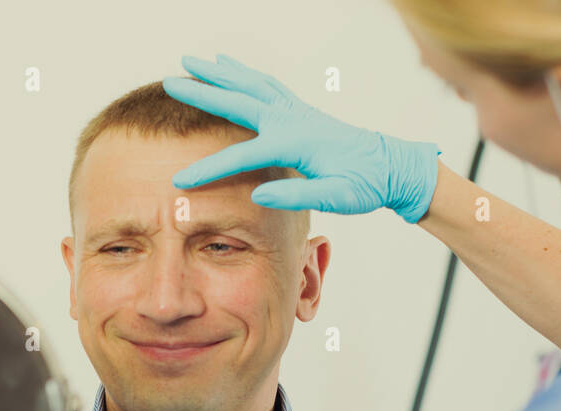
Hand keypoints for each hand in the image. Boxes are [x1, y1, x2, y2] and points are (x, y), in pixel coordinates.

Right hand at [163, 53, 439, 221]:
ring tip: (191, 62)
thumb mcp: (336, 198)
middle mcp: (292, 120)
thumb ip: (297, 197)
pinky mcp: (300, 111)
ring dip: (219, 74)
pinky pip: (265, 86)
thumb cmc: (364, 185)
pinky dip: (243, 74)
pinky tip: (229, 66)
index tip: (180, 181)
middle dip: (202, 94)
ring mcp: (296, 111)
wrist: (391, 166)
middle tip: (169, 81)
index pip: (241, 156)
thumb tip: (257, 195)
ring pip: (250, 85)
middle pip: (238, 102)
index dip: (209, 170)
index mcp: (294, 143)